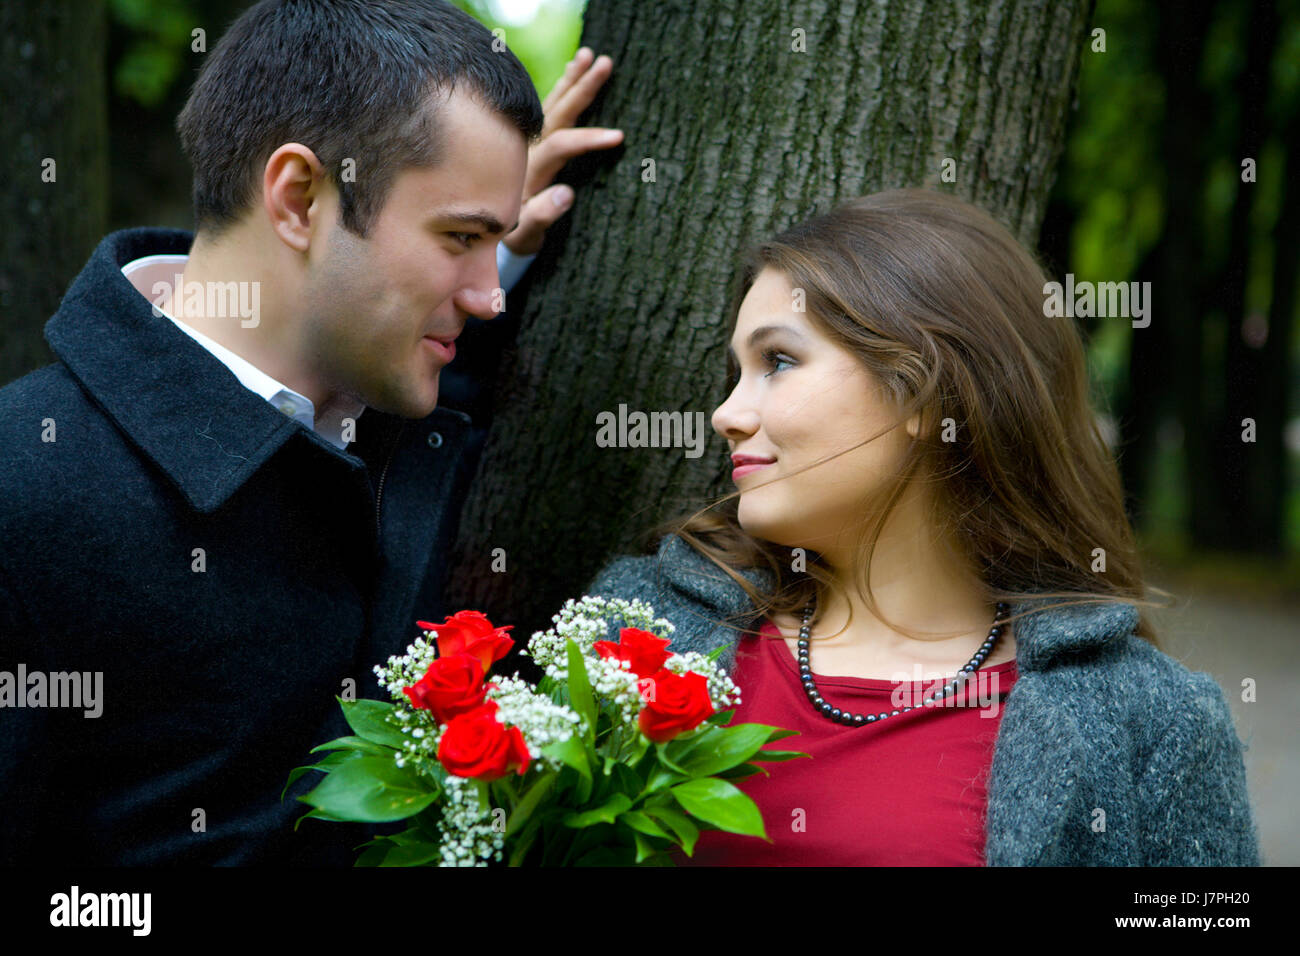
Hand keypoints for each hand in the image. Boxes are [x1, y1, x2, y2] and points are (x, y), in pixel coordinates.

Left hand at [503, 47, 624, 255]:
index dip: (589, 140)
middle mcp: (528, 149)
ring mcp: (529, 142)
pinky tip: (573, 70)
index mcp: (529, 170)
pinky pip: (547, 108)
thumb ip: (542, 215)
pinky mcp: (532, 140)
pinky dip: (561, 89)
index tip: (619, 136)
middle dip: (582, 88)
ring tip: (588, 54)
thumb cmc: (515, 235)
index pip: (562, 145)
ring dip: (571, 79)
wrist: (491, 230)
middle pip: (557, 112)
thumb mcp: (526, 234)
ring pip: (552, 104)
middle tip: (604, 63)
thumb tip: (567, 193)